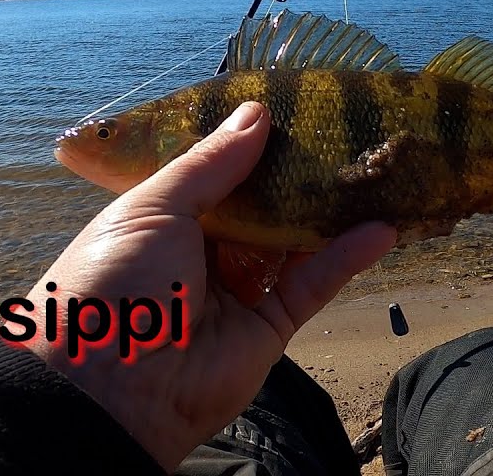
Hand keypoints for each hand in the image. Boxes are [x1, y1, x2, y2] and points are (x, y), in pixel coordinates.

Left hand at [21, 102, 396, 470]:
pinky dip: (347, 256)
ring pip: (296, 238)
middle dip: (300, 171)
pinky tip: (382, 226)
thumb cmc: (116, 280)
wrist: (110, 388)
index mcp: (167, 215)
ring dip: (332, 208)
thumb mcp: (153, 207)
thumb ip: (209, 163)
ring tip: (376, 169)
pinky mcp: (272, 324)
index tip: (293, 104)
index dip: (251, 140)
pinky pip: (315, 283)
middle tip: (347, 130)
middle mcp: (207, 246)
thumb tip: (258, 114)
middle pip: (264, 201)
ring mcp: (241, 285)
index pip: (218, 169)